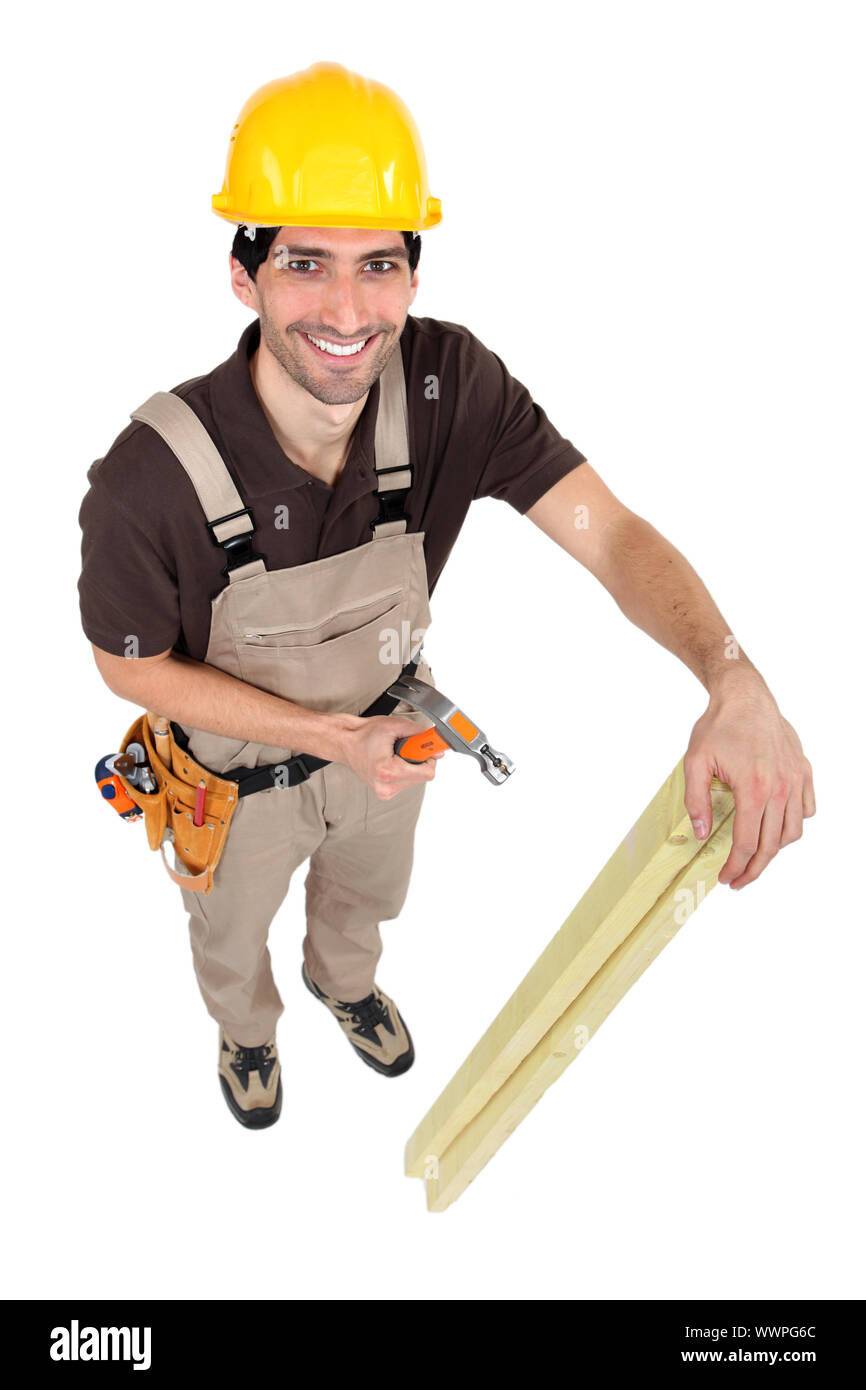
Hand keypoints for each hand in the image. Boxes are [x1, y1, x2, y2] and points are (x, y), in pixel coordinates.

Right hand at [337, 713, 445, 799]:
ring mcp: (385, 792)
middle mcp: (386, 786)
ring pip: (415, 779)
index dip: (428, 757)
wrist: (346, 742)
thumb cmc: (364, 734)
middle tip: (404, 747)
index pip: (427, 773)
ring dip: (411, 765)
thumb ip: (420, 734)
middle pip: (422, 776)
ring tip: (394, 754)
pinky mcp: (384, 793)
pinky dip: (404, 770)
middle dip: (418, 760)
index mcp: (388, 772)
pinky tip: (391, 761)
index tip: (425, 747)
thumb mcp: (395, 725)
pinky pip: (406, 782)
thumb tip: (437, 747)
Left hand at [683, 672, 815, 889]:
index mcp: (754, 789)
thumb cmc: (719, 726)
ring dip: (774, 851)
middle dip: (754, 869)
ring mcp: (796, 780)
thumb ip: (696, 800)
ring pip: (793, 832)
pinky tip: (776, 827)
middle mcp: (781, 789)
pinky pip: (806, 809)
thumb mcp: (694, 761)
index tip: (725, 879)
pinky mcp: (804, 771)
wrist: (746, 696)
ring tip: (755, 857)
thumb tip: (703, 833)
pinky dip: (793, 825)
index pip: (747, 843)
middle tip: (739, 881)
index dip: (736, 867)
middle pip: (771, 846)